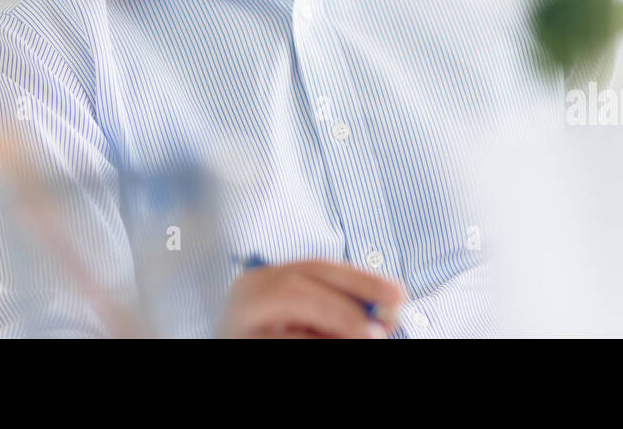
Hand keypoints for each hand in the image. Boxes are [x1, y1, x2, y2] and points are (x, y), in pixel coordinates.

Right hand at [216, 258, 406, 337]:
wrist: (221, 353)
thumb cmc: (270, 335)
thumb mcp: (303, 322)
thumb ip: (335, 310)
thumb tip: (384, 314)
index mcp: (263, 280)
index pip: (316, 269)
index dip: (361, 278)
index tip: (400, 292)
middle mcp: (245, 294)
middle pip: (300, 284)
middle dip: (350, 298)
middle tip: (388, 319)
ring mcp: (236, 323)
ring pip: (290, 308)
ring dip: (337, 320)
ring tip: (371, 336)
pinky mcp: (236, 344)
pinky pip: (281, 342)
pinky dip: (312, 343)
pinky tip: (335, 348)